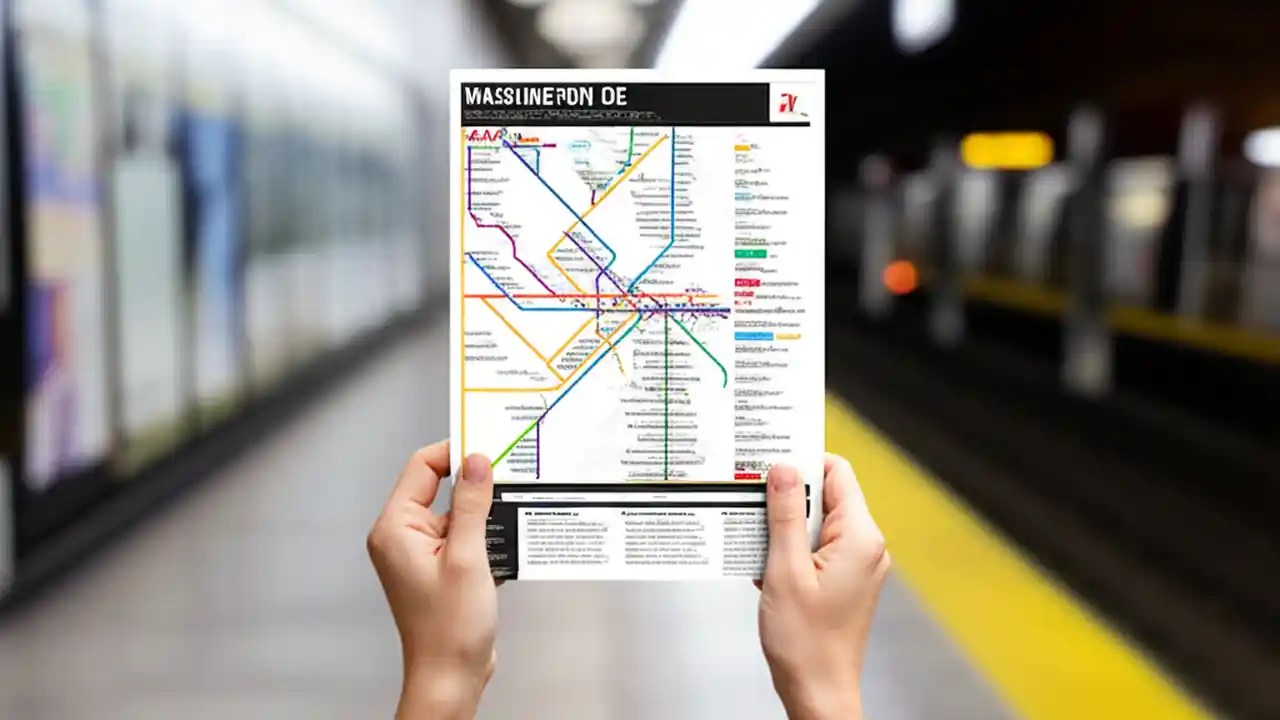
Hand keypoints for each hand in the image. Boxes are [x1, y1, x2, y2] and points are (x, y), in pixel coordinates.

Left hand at [367, 441, 498, 719]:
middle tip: (511, 474)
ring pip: (455, 511)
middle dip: (476, 482)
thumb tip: (477, 460)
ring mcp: (420, 553)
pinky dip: (486, 535)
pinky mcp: (439, 567)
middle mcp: (402, 536)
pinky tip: (508, 544)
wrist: (451, 678)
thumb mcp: (466, 557)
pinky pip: (462, 535)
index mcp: (396, 527)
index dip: (456, 452)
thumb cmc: (449, 629)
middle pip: (439, 485)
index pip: (423, 466)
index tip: (490, 448)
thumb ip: (471, 504)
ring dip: (484, 512)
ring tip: (514, 512)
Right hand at [758, 454, 889, 719]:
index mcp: (861, 538)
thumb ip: (784, 515)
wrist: (818, 693)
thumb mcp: (785, 570)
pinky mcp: (842, 581)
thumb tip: (782, 469)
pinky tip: (761, 564)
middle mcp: (865, 547)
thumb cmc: (806, 643)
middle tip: (750, 496)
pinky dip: (787, 549)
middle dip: (786, 495)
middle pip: (825, 496)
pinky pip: (814, 548)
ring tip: (752, 535)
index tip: (770, 459)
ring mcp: (855, 565)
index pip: (837, 473)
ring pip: (816, 523)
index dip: (803, 462)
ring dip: (782, 525)